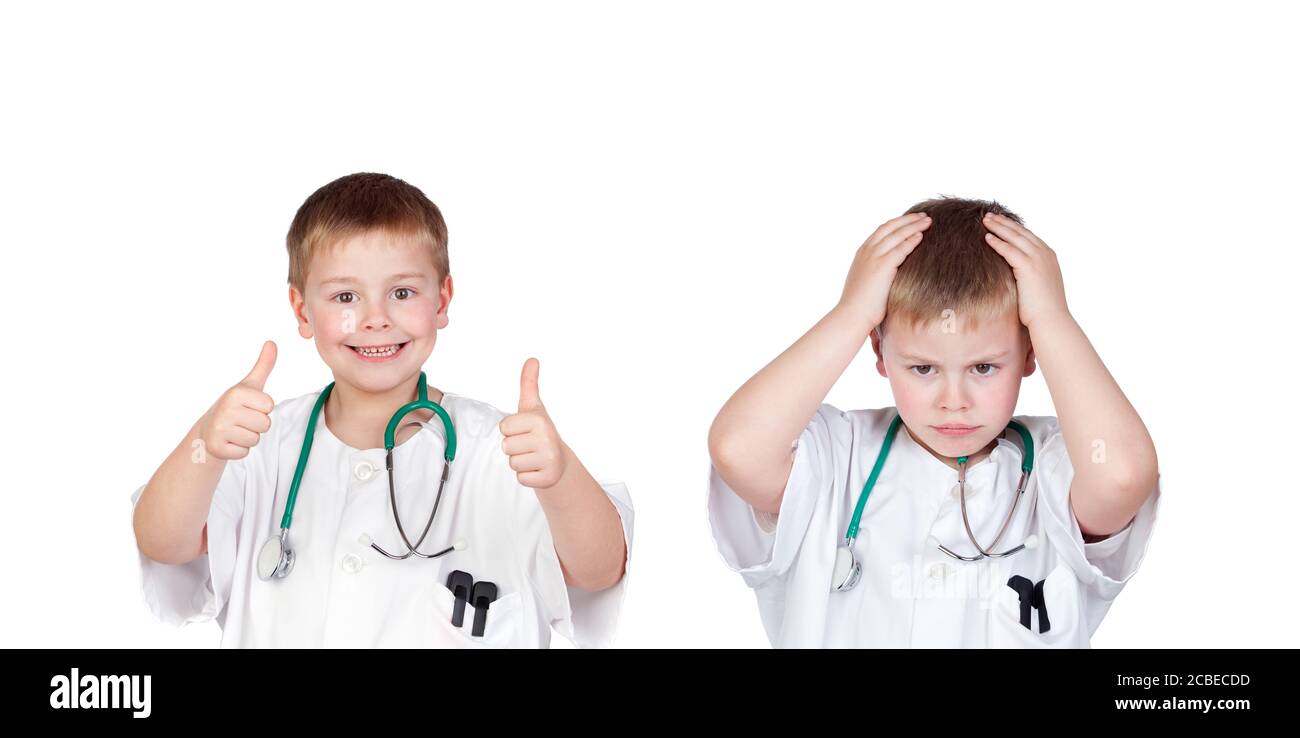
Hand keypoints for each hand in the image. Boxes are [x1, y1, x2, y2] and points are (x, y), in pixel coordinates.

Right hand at [198, 341, 275, 460]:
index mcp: (236, 393)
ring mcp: (220, 429)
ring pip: (255, 439)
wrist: (207, 431)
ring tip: (235, 430)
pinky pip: (244, 453)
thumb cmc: (234, 406)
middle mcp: (226, 409)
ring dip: (248, 438)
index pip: (269, 406)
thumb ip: (263, 365)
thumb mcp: (249, 385)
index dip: (262, 409)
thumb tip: (272, 342)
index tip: (249, 407)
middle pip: (265, 424)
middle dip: (257, 425)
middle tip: (242, 421)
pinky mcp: (217, 448)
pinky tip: (229, 441)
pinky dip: (239, 450)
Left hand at [499, 358, 567, 488]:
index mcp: (538, 420)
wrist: (559, 461)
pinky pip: (521, 479)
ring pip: (512, 463)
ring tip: (534, 457)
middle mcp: (546, 439)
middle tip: (530, 445)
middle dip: (515, 448)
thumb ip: (528, 383)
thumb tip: (532, 359)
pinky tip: (538, 469)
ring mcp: (548, 460)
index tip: (525, 431)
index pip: (503, 427)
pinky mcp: (547, 478)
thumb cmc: (540, 431)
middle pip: (506, 446)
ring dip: (521, 462)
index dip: (511, 430)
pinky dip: (527, 477)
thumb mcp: (533, 407)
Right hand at [838, 212, 931, 327]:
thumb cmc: (860, 305)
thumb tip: (889, 274)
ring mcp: (873, 257)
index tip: (911, 221)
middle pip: (890, 227)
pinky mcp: (882, 266)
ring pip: (897, 234)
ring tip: (928, 221)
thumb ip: (875, 271)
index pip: (882, 231)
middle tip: (924, 216)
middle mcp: (867, 251)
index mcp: (862, 253)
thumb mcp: (866, 282)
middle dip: (908, 220)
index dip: (897, 224)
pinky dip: (912, 240)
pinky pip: (901, 248)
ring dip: (914, 226)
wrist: (852, 315)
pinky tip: (922, 236)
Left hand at [982, 212, 1070, 328]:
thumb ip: (1030, 274)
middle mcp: (1045, 254)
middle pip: (1021, 233)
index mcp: (1049, 257)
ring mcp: (1038, 259)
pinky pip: (1009, 250)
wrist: (1051, 320)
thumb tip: (1016, 274)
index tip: (1001, 221)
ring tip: (985, 220)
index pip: (1028, 236)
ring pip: (1015, 238)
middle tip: (989, 215)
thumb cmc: (1043, 309)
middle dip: (1004, 223)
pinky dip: (998, 242)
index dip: (1014, 227)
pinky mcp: (1029, 267)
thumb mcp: (1039, 285)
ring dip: (999, 227)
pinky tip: (987, 237)